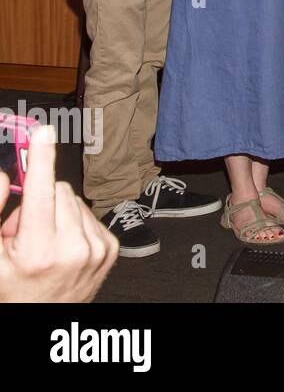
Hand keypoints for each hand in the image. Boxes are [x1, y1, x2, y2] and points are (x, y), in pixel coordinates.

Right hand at [0, 125, 118, 302]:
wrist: (43, 316)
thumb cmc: (12, 287)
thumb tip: (6, 175)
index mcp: (39, 251)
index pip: (42, 191)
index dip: (40, 158)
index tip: (42, 132)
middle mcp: (73, 249)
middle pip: (58, 190)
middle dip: (38, 201)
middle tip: (22, 230)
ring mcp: (96, 249)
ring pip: (74, 200)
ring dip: (55, 212)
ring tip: (42, 241)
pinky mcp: (109, 248)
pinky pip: (89, 214)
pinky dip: (73, 222)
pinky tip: (61, 244)